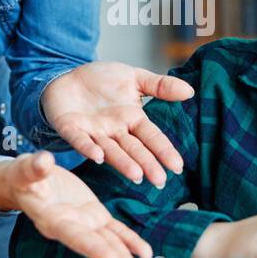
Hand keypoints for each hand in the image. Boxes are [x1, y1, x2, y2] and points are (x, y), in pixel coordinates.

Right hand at [0, 151, 152, 257]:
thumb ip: (35, 168)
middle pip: (95, 245)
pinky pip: (115, 230)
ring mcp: (84, 223)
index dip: (94, 249)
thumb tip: (44, 160)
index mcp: (52, 219)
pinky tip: (144, 253)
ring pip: (108, 241)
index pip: (76, 237)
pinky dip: (130, 241)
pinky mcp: (94, 215)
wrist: (27, 181)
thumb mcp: (25, 170)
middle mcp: (70, 226)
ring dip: (125, 256)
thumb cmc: (22, 176)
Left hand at [41, 61, 194, 187]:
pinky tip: (98, 156)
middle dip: (146, 164)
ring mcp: (92, 132)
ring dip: (122, 163)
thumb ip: (159, 86)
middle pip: (134, 149)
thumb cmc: (102, 81)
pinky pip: (79, 140)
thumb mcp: (133, 78)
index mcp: (131, 119)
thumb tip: (190, 91)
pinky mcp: (70, 128)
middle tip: (159, 181)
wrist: (66, 76)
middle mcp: (114, 130)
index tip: (178, 167)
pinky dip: (88, 148)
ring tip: (136, 175)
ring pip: (111, 150)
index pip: (152, 137)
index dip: (164, 150)